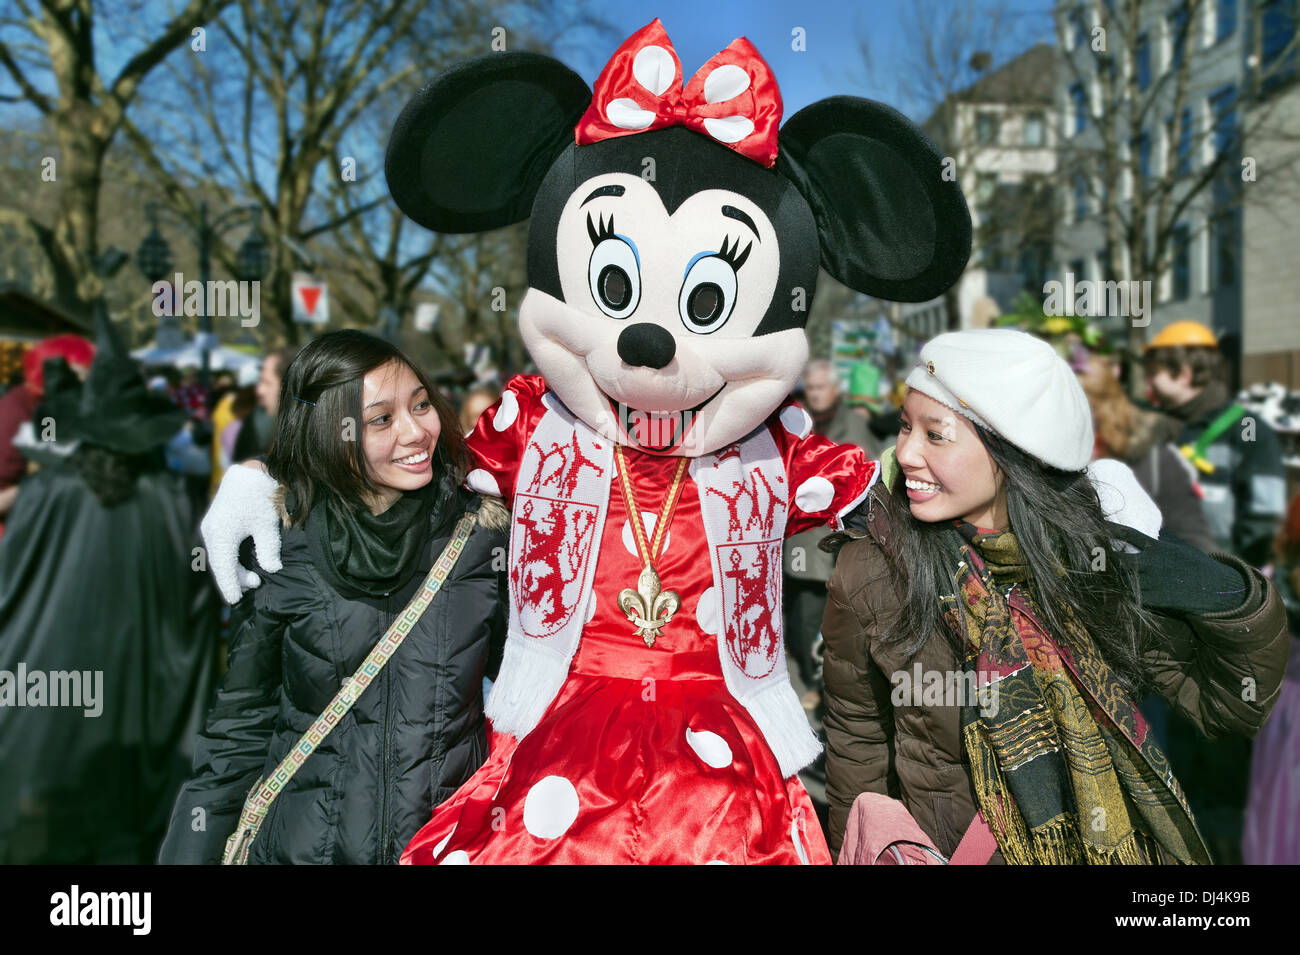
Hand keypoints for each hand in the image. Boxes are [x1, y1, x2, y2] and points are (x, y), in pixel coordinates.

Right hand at [201, 463, 282, 603]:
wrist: (250, 472)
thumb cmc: (261, 497)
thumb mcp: (268, 525)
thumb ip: (268, 550)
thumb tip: (272, 569)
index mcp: (221, 534)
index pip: (224, 568)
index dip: (230, 586)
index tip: (235, 601)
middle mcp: (210, 532)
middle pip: (220, 563)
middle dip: (235, 578)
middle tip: (255, 585)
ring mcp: (210, 527)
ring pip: (220, 556)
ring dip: (233, 568)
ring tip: (252, 578)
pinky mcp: (215, 523)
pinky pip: (220, 547)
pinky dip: (230, 558)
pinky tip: (243, 564)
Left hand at [1106, 523, 1247, 614]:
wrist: (1215, 589)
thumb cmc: (1195, 564)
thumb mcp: (1178, 545)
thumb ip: (1160, 537)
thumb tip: (1144, 527)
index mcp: (1158, 547)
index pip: (1127, 534)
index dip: (1109, 529)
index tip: (1094, 525)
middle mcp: (1153, 564)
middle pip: (1118, 558)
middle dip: (1103, 557)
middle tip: (1088, 553)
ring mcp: (1153, 583)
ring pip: (1121, 579)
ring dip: (1107, 576)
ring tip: (1092, 572)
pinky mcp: (1154, 600)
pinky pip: (1130, 596)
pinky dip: (1118, 592)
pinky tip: (1108, 589)